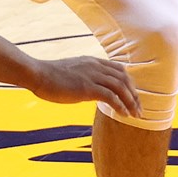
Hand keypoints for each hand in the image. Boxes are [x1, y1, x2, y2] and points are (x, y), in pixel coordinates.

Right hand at [25, 55, 139, 118]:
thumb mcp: (72, 72)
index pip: (120, 70)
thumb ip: (84, 77)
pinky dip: (120, 106)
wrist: (38, 74)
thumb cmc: (50, 76)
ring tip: (135, 114)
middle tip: (139, 109)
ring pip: (121, 87)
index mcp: (93, 62)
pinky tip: (124, 114)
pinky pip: (111, 96)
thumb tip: (90, 89)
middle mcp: (96, 66)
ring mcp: (92, 76)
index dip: (130, 84)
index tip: (133, 97)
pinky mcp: (87, 87)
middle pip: (124, 78)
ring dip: (131, 102)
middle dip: (134, 95)